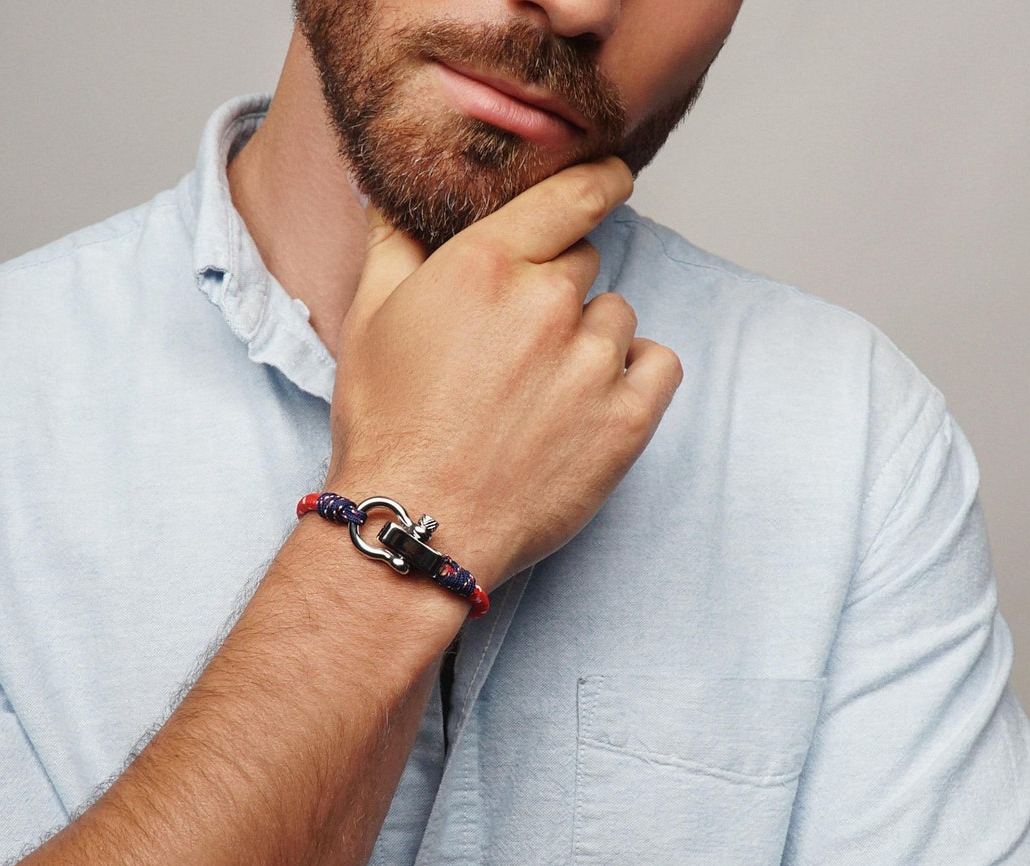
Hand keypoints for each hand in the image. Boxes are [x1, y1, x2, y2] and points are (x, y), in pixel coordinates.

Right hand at [325, 157, 682, 589]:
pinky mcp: (625, 420)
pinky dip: (638, 374)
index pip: (569, 196)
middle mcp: (547, 303)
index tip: (613, 178)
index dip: (599, 181)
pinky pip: (659, 364)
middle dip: (558, 292)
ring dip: (591, 341)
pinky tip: (599, 399)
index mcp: (486, 266)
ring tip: (546, 390)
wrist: (419, 521)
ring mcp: (593, 363)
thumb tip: (396, 201)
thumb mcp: (370, 322)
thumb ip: (393, 247)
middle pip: (584, 265)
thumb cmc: (389, 429)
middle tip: (521, 346)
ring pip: (617, 318)